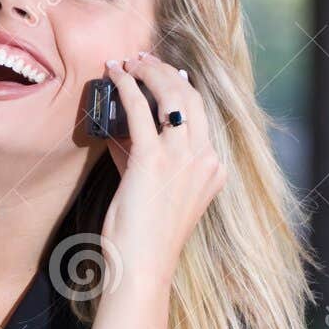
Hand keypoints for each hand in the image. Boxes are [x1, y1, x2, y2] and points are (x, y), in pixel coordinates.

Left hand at [99, 52, 225, 287]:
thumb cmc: (144, 240)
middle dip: (167, 73)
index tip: (163, 76)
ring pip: (171, 95)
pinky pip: (138, 110)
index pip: (200, 116)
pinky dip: (126, 86)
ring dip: (149, 72)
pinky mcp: (152, 160)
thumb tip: (120, 133)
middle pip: (191, 98)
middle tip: (144, 60)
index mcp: (213, 170)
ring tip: (129, 61)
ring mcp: (182, 158)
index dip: (181, 89)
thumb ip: (144, 161)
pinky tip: (115, 74)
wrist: (142, 267)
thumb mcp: (156, 194)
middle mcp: (204, 159)